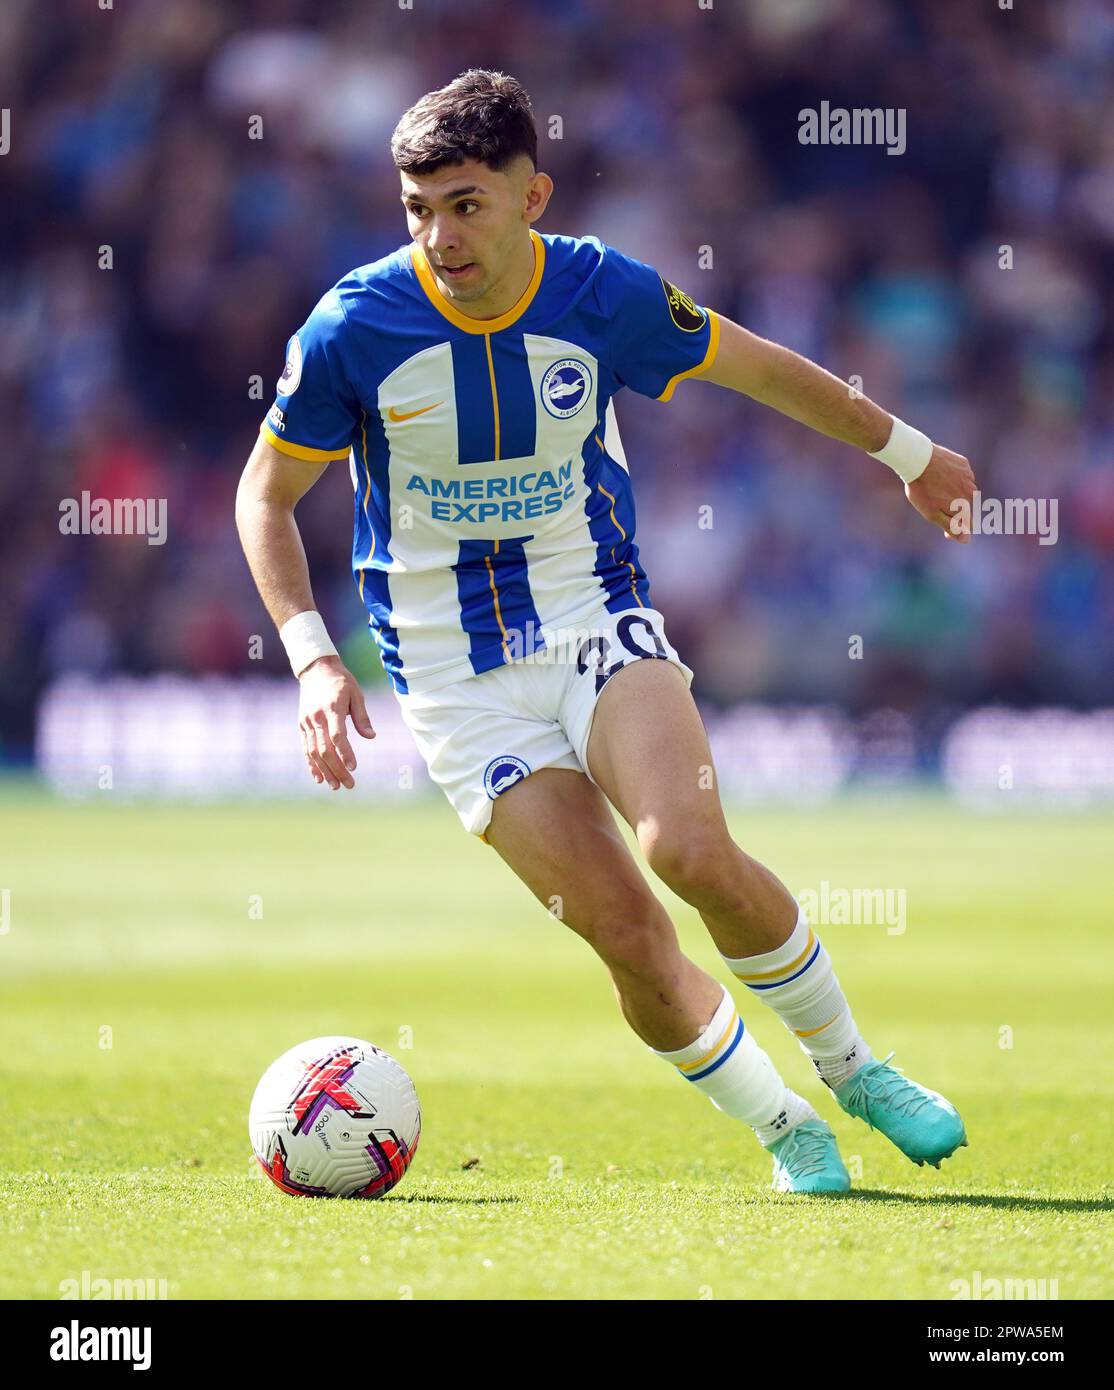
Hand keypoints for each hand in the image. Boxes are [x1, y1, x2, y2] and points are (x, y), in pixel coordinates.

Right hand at [297, 655, 374, 789]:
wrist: (316, 669)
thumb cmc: (341, 681)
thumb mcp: (356, 694)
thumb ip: (362, 717)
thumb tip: (371, 737)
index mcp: (332, 708)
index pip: (337, 736)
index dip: (346, 753)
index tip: (354, 767)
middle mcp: (316, 717)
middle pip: (325, 749)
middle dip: (337, 769)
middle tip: (349, 784)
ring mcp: (307, 722)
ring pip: (314, 752)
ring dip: (325, 771)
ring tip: (335, 786)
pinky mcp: (302, 724)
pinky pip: (305, 748)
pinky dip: (311, 764)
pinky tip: (319, 777)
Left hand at [905, 444, 976, 542]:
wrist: (918, 460)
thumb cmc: (922, 490)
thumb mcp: (932, 514)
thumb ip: (951, 527)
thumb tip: (966, 540)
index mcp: (963, 507)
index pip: (967, 524)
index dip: (956, 528)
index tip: (943, 528)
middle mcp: (971, 492)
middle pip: (965, 506)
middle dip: (953, 508)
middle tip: (934, 502)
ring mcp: (969, 477)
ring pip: (964, 489)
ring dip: (954, 491)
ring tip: (935, 487)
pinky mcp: (964, 464)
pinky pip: (962, 475)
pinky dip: (954, 477)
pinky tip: (940, 476)